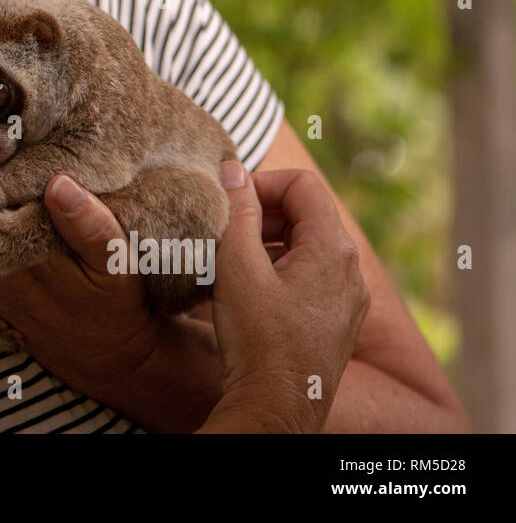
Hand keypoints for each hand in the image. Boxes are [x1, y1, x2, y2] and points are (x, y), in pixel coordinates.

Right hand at [197, 164, 370, 432]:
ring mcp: (348, 300)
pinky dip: (279, 270)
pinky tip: (246, 291)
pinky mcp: (337, 323)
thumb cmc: (257, 337)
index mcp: (333, 250)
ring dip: (267, 243)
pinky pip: (310, 278)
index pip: (304, 185)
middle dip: (263, 213)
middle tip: (225, 230)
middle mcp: (350, 271)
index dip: (263, 183)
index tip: (230, 202)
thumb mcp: (237, 266)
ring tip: (229, 262)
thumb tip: (233, 169)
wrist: (276, 406)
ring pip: (307, 248)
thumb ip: (237, 212)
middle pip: (308, 215)